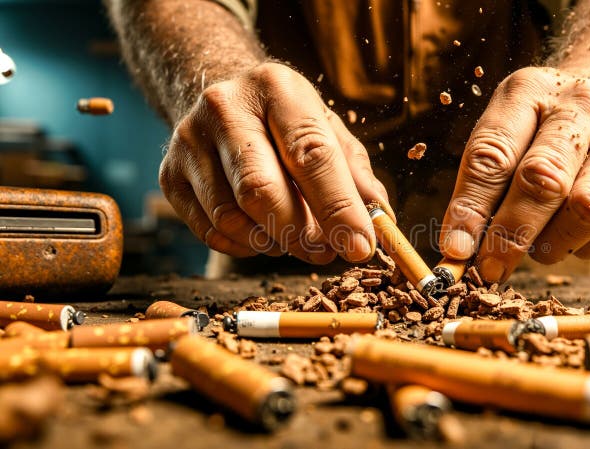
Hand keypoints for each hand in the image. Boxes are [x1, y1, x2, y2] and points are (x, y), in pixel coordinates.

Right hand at [159, 62, 389, 262]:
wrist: (222, 99)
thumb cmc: (286, 121)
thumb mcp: (326, 129)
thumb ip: (355, 172)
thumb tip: (379, 221)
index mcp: (276, 89)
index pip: (310, 155)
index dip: (338, 208)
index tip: (360, 246)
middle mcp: (224, 108)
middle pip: (261, 191)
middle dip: (301, 234)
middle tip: (325, 251)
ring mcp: (189, 141)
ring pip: (232, 218)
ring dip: (273, 243)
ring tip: (295, 237)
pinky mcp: (169, 174)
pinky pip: (210, 232)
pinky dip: (245, 246)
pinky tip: (263, 233)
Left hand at [439, 67, 589, 281]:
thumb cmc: (536, 130)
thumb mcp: (501, 135)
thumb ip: (478, 185)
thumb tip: (459, 252)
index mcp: (529, 90)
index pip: (493, 153)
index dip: (470, 208)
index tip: (455, 251)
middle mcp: (582, 105)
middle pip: (544, 179)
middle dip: (510, 234)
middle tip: (488, 270)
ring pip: (587, 207)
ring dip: (553, 243)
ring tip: (536, 248)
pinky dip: (588, 247)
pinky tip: (571, 240)